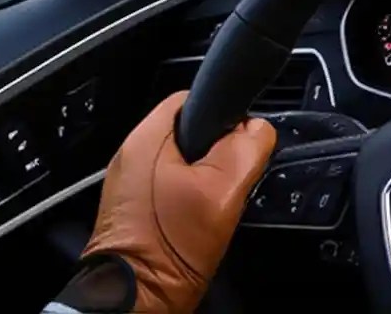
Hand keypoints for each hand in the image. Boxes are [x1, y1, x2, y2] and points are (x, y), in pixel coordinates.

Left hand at [82, 91, 276, 312]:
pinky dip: (190, 199)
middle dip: (217, 150)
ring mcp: (130, 186)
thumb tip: (259, 129)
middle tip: (232, 178)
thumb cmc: (168, 248)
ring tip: (217, 201)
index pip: (193, 97)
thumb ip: (246, 149)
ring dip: (206, 178)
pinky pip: (172, 189)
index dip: (224, 113)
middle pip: (190, 132)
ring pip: (184, 163)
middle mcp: (131, 157)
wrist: (138, 302)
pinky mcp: (135, 212)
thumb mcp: (221, 190)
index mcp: (146, 139)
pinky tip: (200, 220)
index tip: (242, 139)